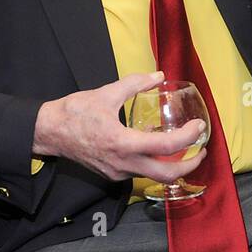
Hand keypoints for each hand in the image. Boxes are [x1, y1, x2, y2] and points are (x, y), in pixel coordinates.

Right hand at [33, 71, 207, 183]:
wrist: (49, 132)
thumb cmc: (74, 113)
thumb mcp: (106, 93)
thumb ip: (135, 84)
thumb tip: (158, 76)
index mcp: (122, 143)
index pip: (165, 147)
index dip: (187, 137)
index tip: (198, 127)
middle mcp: (122, 163)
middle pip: (166, 175)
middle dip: (189, 165)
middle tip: (201, 150)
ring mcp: (117, 172)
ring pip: (154, 176)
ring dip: (173, 165)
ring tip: (185, 148)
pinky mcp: (113, 174)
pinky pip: (140, 171)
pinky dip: (154, 162)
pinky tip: (156, 146)